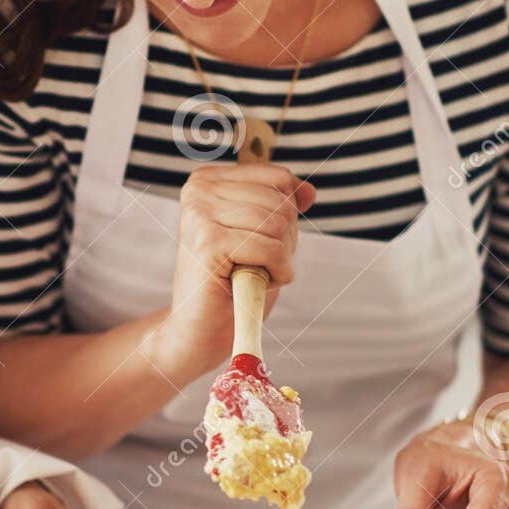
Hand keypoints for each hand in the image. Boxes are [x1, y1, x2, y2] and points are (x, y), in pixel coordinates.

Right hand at [148, 161, 315, 383]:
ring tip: (249, 274)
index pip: (279, 178)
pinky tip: (254, 284)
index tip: (260, 241)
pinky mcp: (208, 242)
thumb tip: (310, 192)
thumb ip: (284, 207)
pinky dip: (276, 272)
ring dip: (278, 259)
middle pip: (281, 202)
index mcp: (208, 180)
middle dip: (283, 240)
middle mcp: (199, 190)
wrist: (199, 330)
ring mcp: (200, 214)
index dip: (286, 216)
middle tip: (253, 264)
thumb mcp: (263, 235)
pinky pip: (271, 248)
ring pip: (278, 224)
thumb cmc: (231, 284)